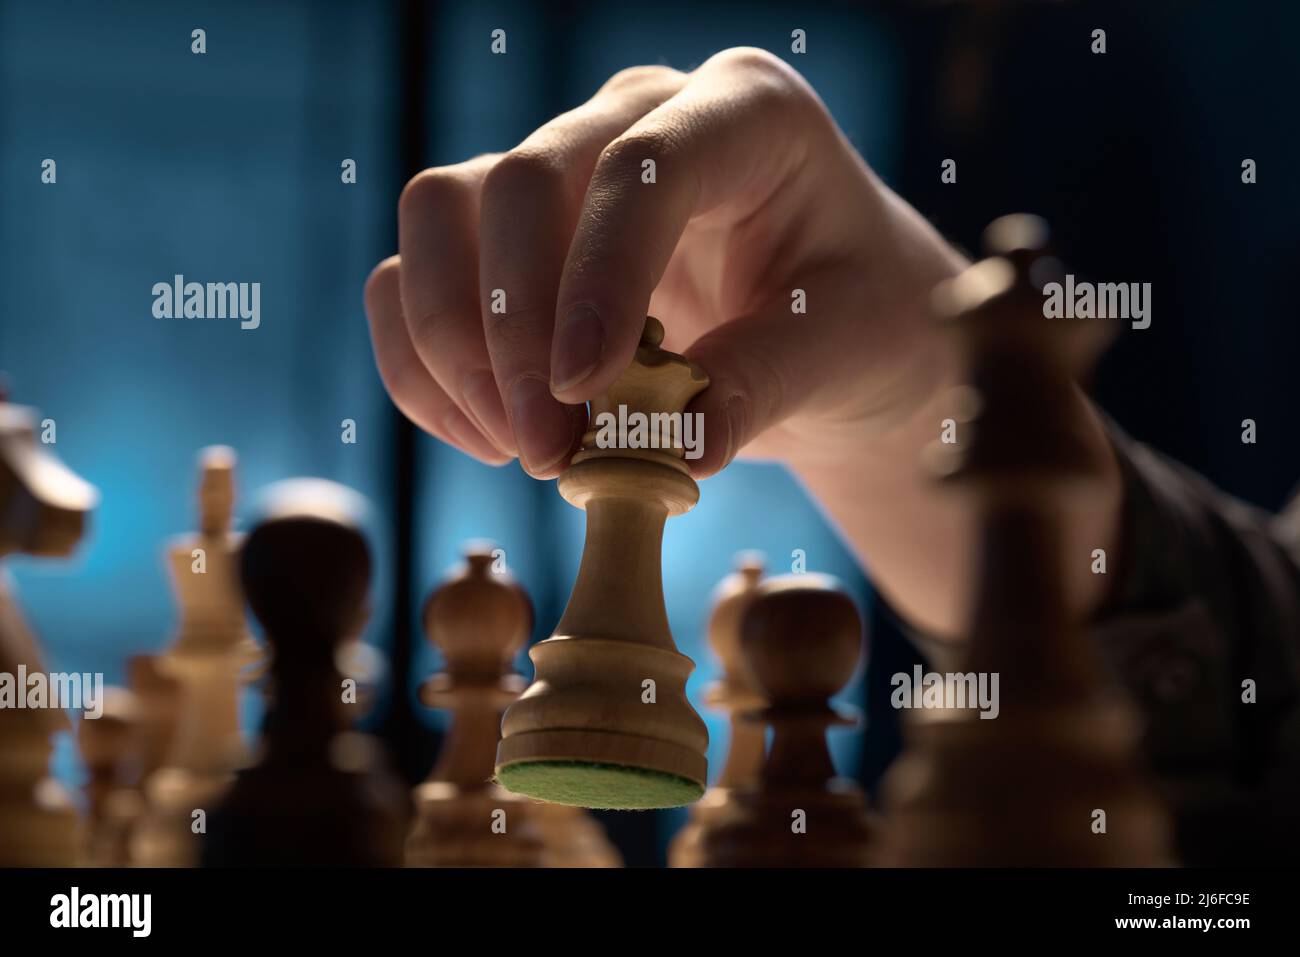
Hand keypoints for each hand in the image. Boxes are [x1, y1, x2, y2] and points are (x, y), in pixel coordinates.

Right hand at [365, 46, 966, 478]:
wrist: (829, 327)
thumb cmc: (854, 316)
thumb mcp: (841, 348)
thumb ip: (766, 384)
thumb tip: (675, 450)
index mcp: (743, 113)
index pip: (643, 166)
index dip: (599, 277)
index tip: (582, 394)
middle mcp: (636, 116)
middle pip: (519, 183)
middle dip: (514, 331)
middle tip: (548, 449)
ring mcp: (563, 165)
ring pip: (443, 213)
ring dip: (454, 344)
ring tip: (520, 448)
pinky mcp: (509, 233)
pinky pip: (416, 274)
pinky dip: (425, 361)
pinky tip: (486, 436)